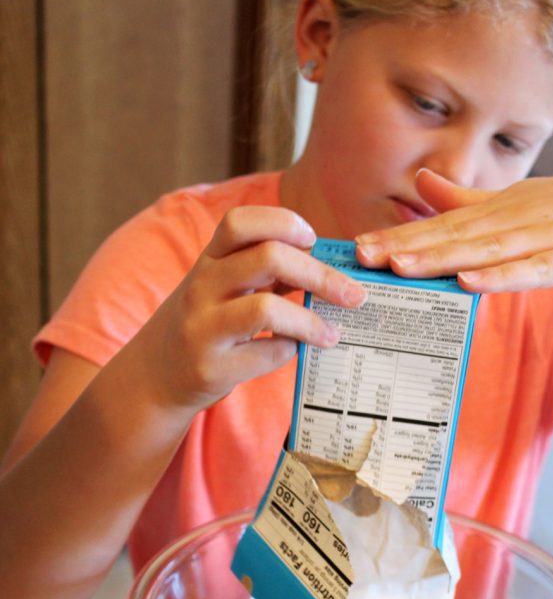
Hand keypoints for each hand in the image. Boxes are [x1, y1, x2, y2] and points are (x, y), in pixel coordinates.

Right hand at [138, 206, 366, 411]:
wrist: (154, 376)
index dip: (282, 222)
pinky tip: (298, 352)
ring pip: (266, 308)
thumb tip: (327, 265)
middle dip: (319, 274)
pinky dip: (289, 351)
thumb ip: (264, 273)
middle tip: (351, 295)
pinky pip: (263, 354)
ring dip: (310, 321)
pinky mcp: (210, 368)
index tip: (313, 239)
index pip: (239, 222)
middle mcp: (201, 288)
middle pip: (267, 258)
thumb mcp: (222, 289)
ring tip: (331, 334)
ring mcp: (203, 328)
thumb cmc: (204, 325)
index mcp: (208, 261)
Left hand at [356, 166, 552, 291]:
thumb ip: (468, 201)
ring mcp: (544, 239)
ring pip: (483, 251)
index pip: (440, 227)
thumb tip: (423, 185)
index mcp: (496, 211)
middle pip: (452, 238)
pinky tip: (468, 282)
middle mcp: (513, 220)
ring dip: (440, 258)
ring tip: (398, 266)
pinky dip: (500, 277)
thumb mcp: (516, 201)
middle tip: (361, 259)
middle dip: (404, 249)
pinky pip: (531, 271)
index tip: (357, 249)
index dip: (398, 237)